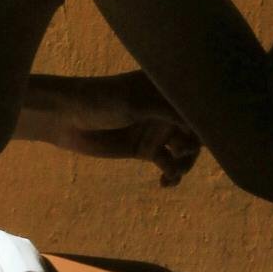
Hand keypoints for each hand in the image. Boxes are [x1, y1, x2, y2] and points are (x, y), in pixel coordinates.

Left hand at [24, 72, 202, 184]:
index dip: (206, 119)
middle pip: (196, 129)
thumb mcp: (136, 104)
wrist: (66, 119)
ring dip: (185, 163)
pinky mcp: (147, 150)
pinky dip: (171, 175)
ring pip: (186, 150)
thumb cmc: (102, 101)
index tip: (203, 135)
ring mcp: (158, 129)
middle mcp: (168, 107)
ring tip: (173, 173)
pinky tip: (165, 183)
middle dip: (195, 144)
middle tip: (182, 154)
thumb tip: (201, 121)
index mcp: (167, 88)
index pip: (197, 103)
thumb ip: (169, 110)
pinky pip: (169, 164)